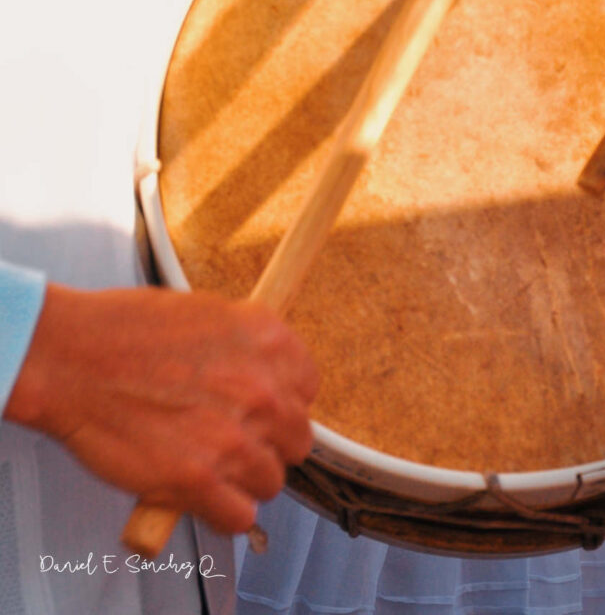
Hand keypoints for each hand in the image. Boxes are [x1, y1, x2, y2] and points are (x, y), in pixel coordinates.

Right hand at [4, 284, 317, 533]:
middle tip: (230, 439)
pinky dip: (222, 512)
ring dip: (243, 479)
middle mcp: (263, 389)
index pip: (307, 387)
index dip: (281, 400)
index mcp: (268, 340)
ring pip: (270, 481)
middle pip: (296, 439)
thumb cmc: (128, 331)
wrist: (73, 357)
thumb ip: (247, 347)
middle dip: (266, 442)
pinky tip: (200, 494)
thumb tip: (267, 375)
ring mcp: (234, 437)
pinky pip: (239, 517)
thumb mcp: (209, 312)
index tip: (259, 408)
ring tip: (208, 465)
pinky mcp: (199, 480)